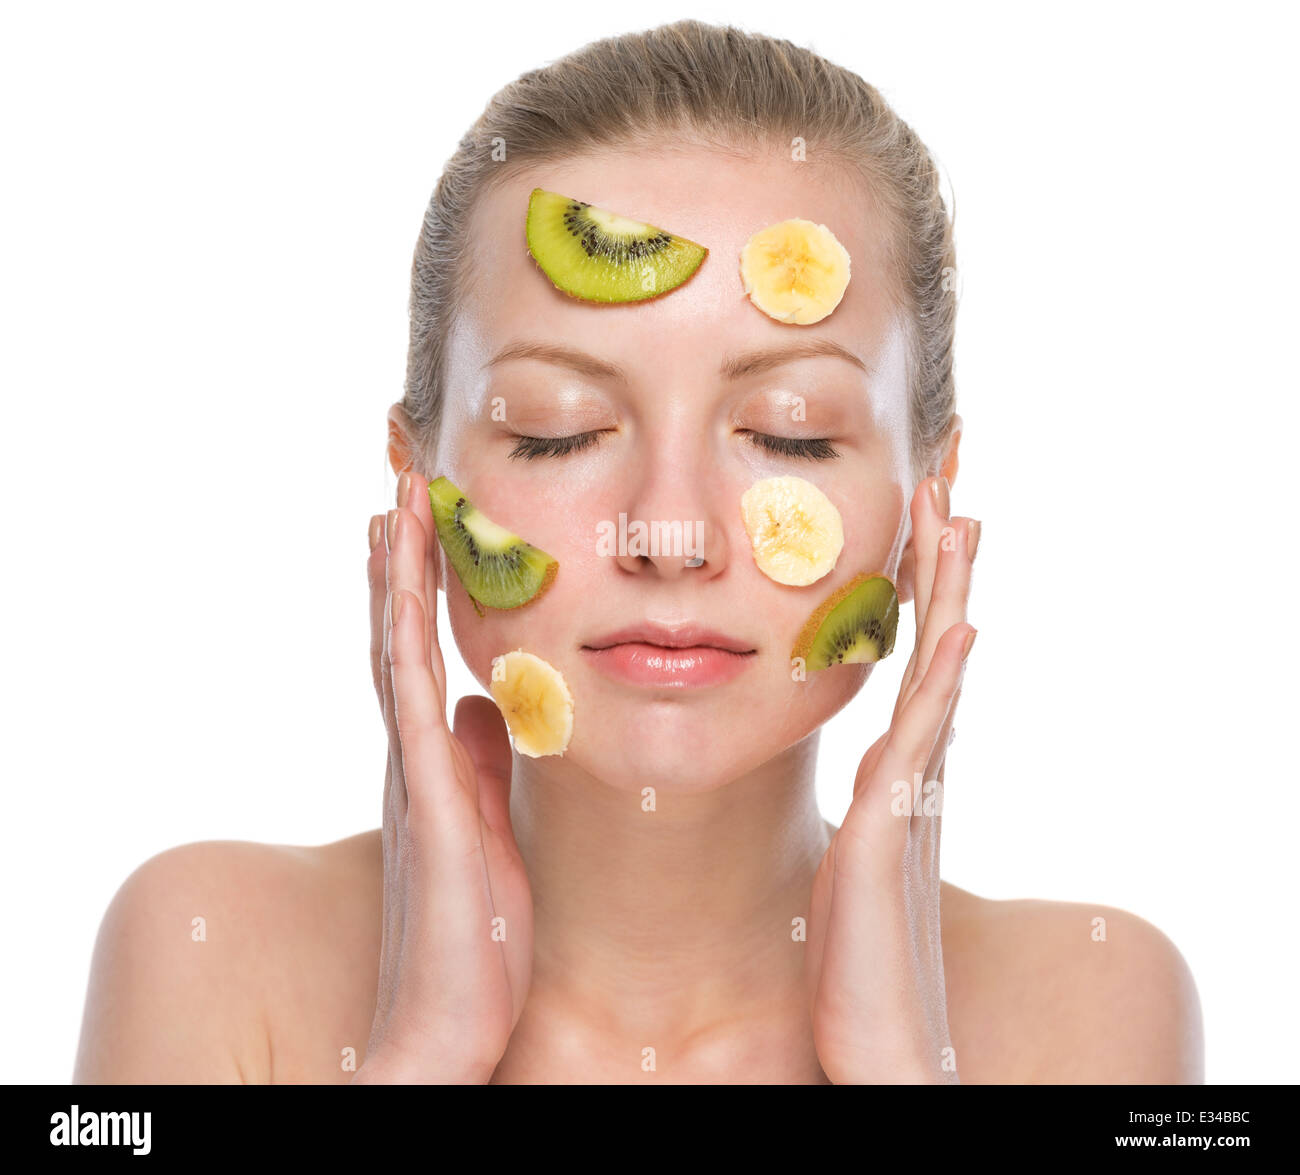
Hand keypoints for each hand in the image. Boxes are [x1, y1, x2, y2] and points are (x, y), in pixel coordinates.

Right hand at [352, 471, 532, 1083]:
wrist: (450, 1021)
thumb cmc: (476, 936)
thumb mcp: (491, 829)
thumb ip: (483, 764)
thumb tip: (486, 705)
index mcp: (430, 762)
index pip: (416, 656)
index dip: (416, 590)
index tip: (422, 524)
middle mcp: (410, 756)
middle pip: (396, 638)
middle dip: (398, 562)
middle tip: (398, 488)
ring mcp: (412, 773)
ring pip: (395, 653)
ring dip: (394, 578)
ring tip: (392, 508)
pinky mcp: (427, 799)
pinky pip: (410, 699)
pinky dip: (403, 636)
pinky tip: (403, 587)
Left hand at [807, 475, 977, 1083]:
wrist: (877, 1034)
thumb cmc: (856, 951)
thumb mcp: (853, 856)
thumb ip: (867, 807)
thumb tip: (867, 781)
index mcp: (898, 767)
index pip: (910, 652)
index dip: (919, 583)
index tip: (922, 514)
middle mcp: (916, 765)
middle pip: (934, 639)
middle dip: (941, 558)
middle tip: (950, 478)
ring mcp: (914, 790)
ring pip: (938, 668)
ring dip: (949, 592)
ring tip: (961, 516)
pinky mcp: (897, 823)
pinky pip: (926, 736)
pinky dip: (947, 680)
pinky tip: (965, 631)